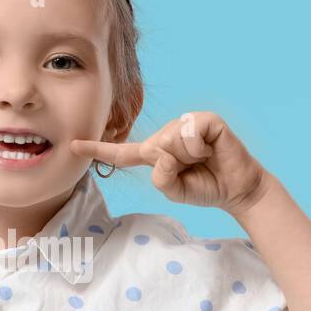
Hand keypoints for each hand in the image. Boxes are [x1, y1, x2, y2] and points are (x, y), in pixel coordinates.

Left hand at [70, 111, 270, 214]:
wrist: (237, 189)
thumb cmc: (206, 188)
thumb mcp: (174, 190)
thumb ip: (161, 177)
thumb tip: (162, 152)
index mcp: (155, 154)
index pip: (122, 153)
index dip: (98, 149)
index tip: (73, 145)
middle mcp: (166, 135)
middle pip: (151, 149)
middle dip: (172, 166)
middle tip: (194, 169)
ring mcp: (185, 124)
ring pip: (169, 141)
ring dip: (187, 157)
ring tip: (204, 159)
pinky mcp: (204, 119)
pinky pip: (189, 133)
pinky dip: (199, 148)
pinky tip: (211, 150)